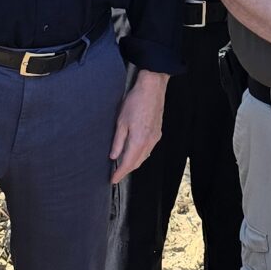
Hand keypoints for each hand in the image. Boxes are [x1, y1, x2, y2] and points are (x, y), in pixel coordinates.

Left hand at [109, 68, 167, 183]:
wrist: (152, 88)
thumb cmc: (135, 102)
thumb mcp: (121, 122)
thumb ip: (118, 141)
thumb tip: (113, 156)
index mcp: (139, 140)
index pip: (128, 163)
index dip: (120, 173)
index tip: (113, 180)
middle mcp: (149, 142)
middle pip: (137, 162)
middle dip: (126, 170)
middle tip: (116, 174)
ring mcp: (155, 138)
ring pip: (144, 157)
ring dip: (134, 162)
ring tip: (123, 164)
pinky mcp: (157, 132)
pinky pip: (148, 149)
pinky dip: (140, 154)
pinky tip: (134, 152)